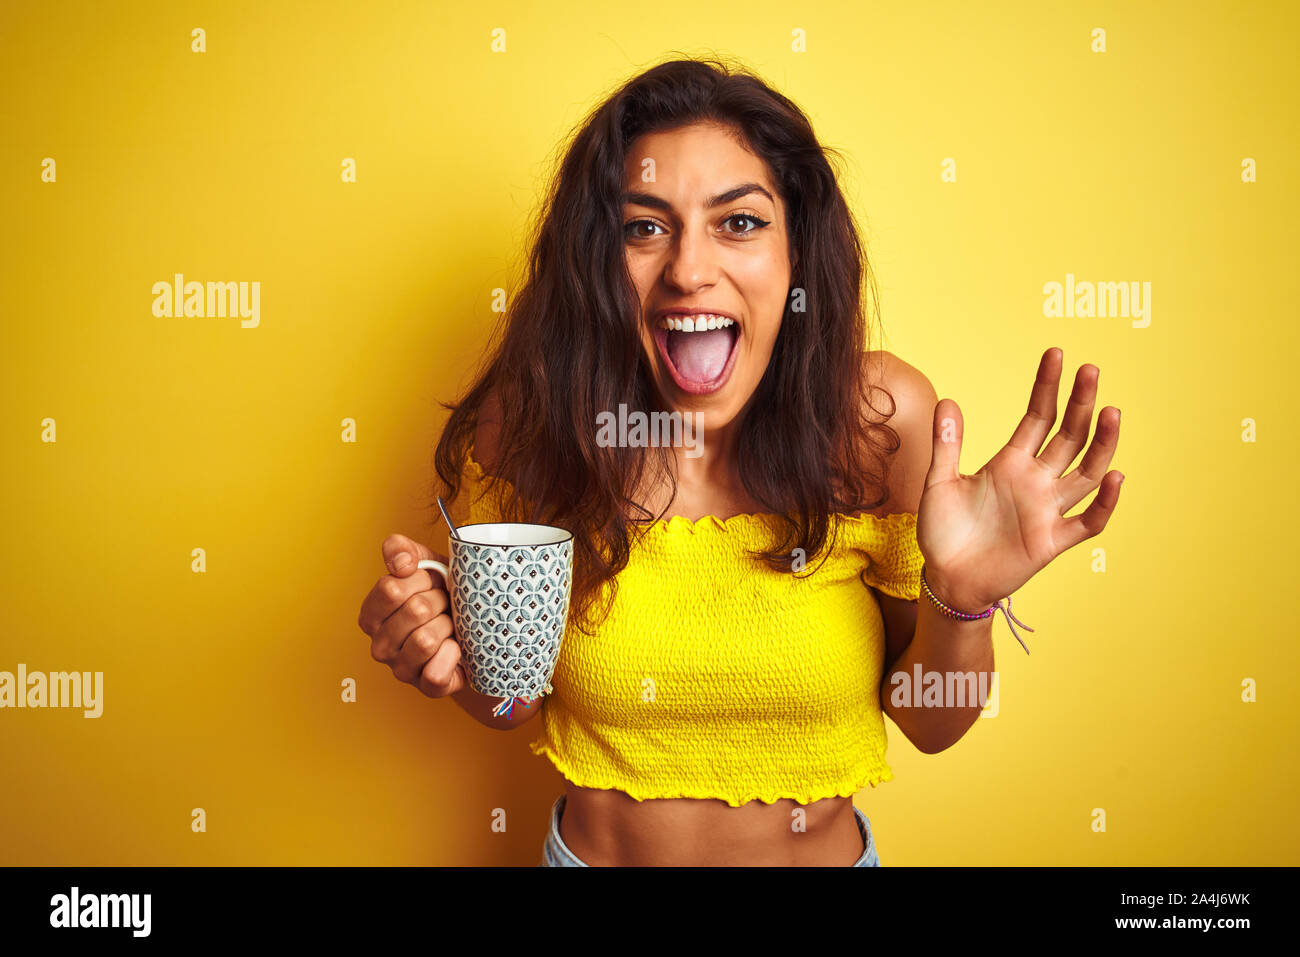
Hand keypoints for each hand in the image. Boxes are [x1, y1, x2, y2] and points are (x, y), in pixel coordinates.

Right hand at [357, 533, 467, 696]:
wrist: (473, 622)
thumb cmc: (442, 593)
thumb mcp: (422, 561)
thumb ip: (400, 549)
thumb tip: (401, 563)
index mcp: (371, 615)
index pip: (391, 589)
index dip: (421, 579)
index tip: (430, 581)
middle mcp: (380, 645)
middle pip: (415, 611)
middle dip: (440, 600)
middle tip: (445, 603)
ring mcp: (401, 669)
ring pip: (426, 640)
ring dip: (449, 625)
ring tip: (451, 623)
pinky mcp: (426, 688)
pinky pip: (436, 672)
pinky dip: (454, 655)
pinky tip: (456, 647)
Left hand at [917, 347, 1122, 612]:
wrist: (946, 578)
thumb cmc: (943, 532)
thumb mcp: (939, 483)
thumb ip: (947, 445)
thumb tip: (946, 400)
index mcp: (1010, 463)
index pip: (1038, 416)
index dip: (1048, 386)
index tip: (1057, 354)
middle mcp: (1035, 481)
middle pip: (1068, 436)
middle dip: (1081, 404)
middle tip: (1091, 370)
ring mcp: (1047, 510)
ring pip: (1086, 472)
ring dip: (1102, 444)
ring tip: (1112, 412)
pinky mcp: (1052, 541)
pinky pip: (1087, 521)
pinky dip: (1103, 502)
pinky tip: (1113, 477)